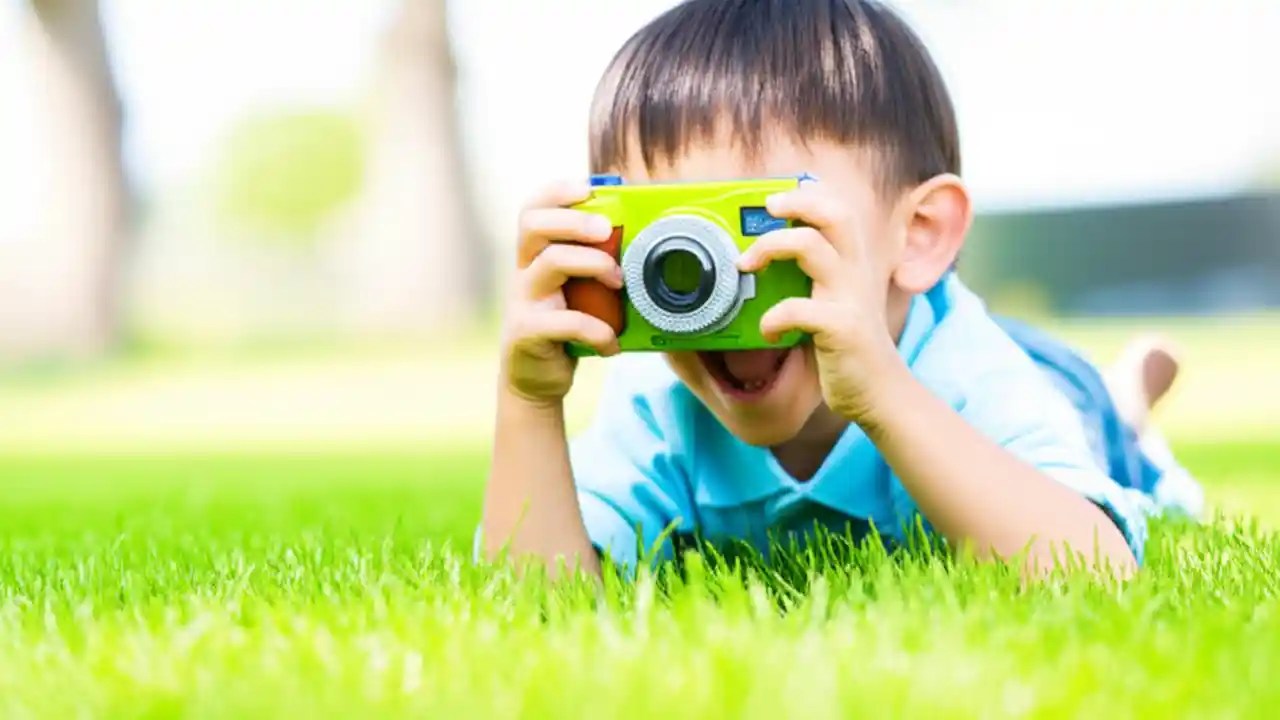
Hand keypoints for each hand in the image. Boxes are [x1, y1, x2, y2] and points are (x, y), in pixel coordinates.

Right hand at [500, 180, 622, 407]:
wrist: (536, 380)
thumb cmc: (563, 329)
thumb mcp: (576, 293)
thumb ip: (592, 267)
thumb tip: (641, 238)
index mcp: (533, 256)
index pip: (532, 210)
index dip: (556, 193)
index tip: (588, 188)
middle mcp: (522, 272)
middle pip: (534, 225)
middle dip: (576, 220)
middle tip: (607, 230)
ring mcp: (522, 301)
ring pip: (552, 261)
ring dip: (595, 264)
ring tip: (620, 284)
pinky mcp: (527, 332)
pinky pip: (566, 321)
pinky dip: (598, 331)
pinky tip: (613, 344)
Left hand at [735, 178, 906, 423]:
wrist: (878, 394)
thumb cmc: (847, 349)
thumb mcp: (835, 304)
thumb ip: (812, 281)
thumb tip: (762, 261)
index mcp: (854, 265)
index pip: (839, 211)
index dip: (809, 196)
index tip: (776, 199)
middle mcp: (855, 272)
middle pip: (833, 214)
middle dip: (795, 203)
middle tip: (765, 210)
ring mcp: (849, 298)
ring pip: (809, 246)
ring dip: (768, 247)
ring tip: (746, 266)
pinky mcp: (841, 328)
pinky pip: (796, 308)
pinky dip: (772, 318)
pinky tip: (767, 332)